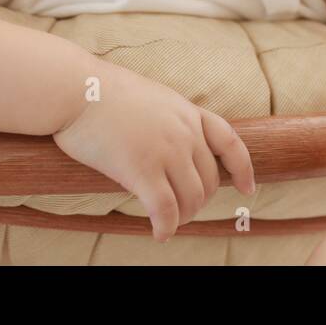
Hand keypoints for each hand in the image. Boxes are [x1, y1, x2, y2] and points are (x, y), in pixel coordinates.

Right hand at [51, 61, 255, 241]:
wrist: (77, 90)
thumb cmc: (103, 94)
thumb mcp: (153, 98)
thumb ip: (170, 120)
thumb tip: (174, 143)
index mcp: (188, 112)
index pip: (230, 142)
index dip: (243, 169)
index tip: (248, 188)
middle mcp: (185, 133)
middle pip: (209, 180)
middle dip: (198, 200)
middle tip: (180, 210)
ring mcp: (166, 151)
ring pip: (191, 198)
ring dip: (183, 217)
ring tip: (169, 223)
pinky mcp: (142, 170)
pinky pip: (165, 209)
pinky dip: (166, 226)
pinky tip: (159, 234)